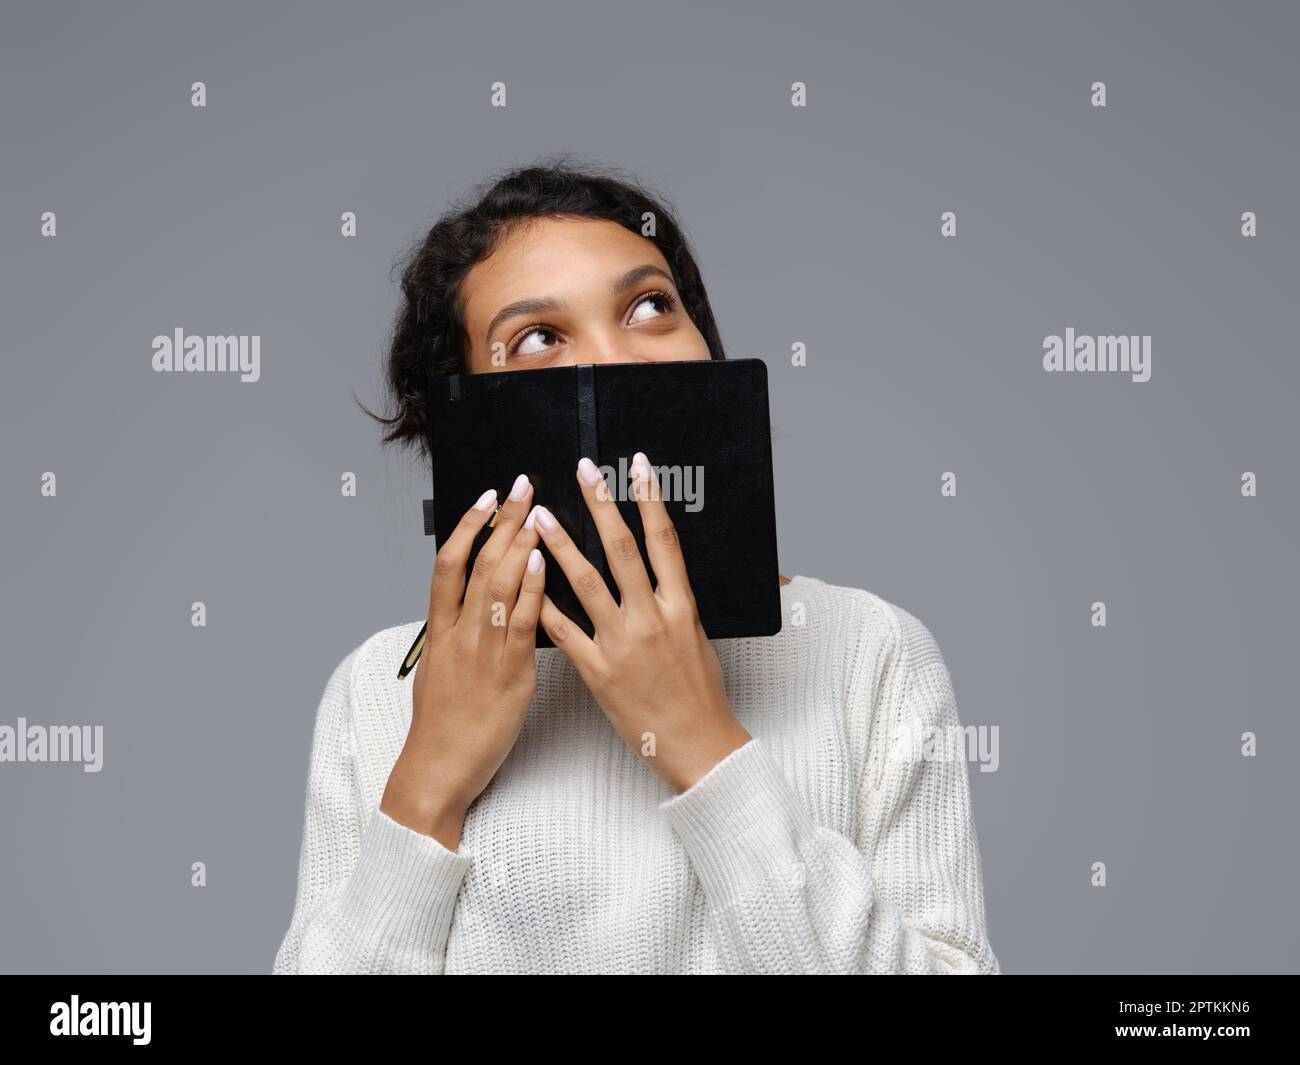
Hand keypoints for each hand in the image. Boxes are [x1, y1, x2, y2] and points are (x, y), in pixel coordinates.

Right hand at [380, 473, 545, 848]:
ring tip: (537, 509)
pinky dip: (531, 589)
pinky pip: (521, 623)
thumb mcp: (440, 671)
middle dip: (502, 521)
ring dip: (518, 543)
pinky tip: (542, 561)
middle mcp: (458, 634)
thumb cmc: (443, 726)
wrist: (439, 769)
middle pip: (477, 563)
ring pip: (497, 585)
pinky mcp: (509, 674)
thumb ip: (457, 636)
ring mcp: (482, 652)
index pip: (449, 563)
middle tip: (522, 486)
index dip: (468, 526)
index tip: (487, 497)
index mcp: (440, 631)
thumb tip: (468, 608)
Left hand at [532, 451, 751, 794]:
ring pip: (587, 583)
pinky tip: (525, 581)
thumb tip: (664, 570)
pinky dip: (543, 604)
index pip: (665, 540)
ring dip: (561, 545)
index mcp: (682, 607)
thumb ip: (676, 603)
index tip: (638, 467)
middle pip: (624, 549)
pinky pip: (564, 632)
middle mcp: (653, 618)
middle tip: (583, 471)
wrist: (697, 743)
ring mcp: (624, 644)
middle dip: (602, 505)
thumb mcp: (697, 638)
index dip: (650, 499)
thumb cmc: (700, 693)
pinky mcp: (599, 671)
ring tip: (540, 516)